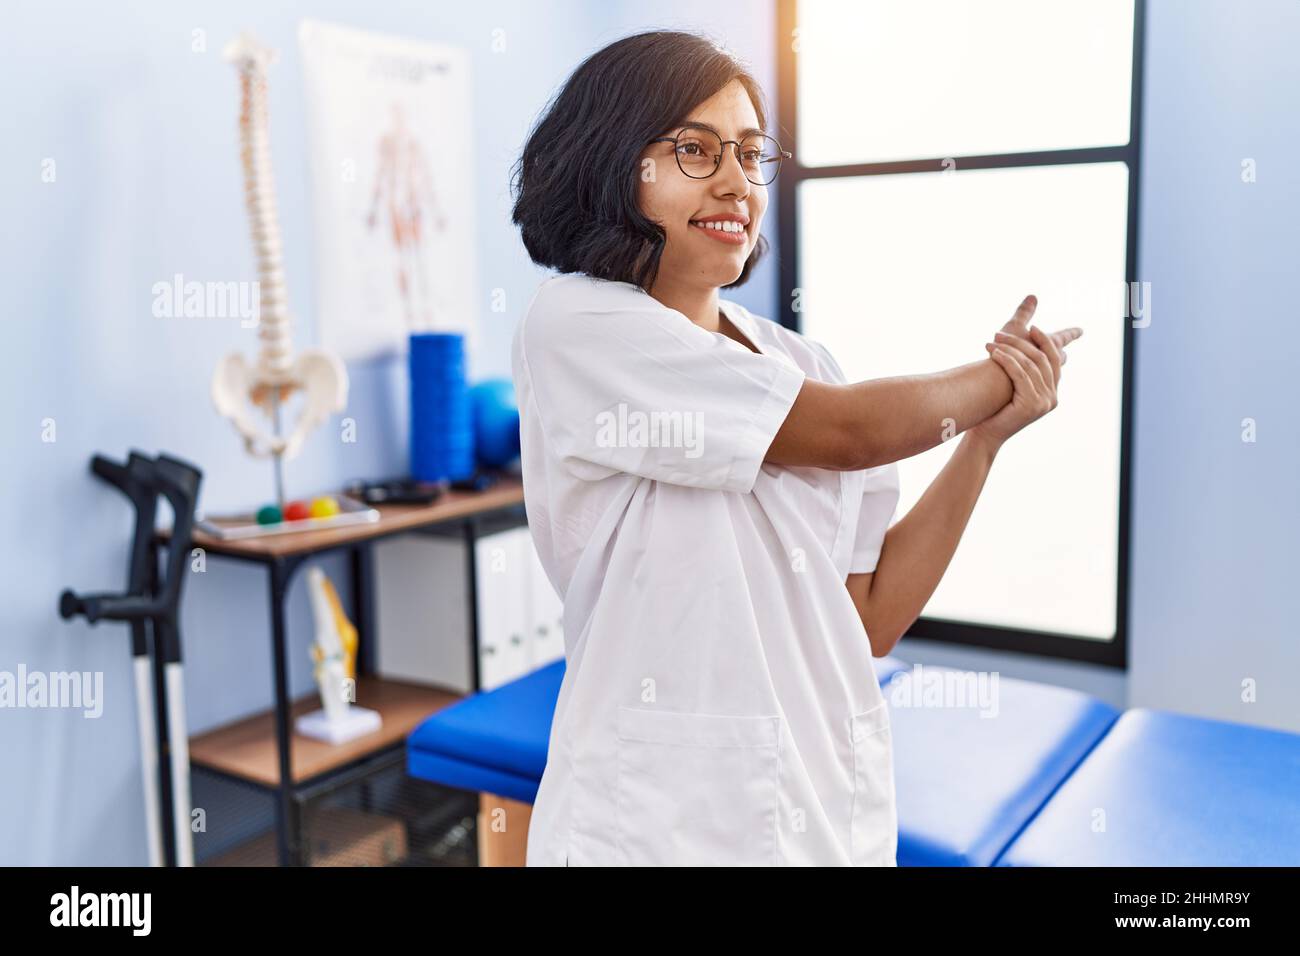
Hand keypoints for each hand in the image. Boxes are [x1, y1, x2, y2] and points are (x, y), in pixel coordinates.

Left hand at [970, 295, 1081, 449]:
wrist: (986, 435)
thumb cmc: (995, 410)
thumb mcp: (1014, 388)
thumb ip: (1024, 372)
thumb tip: (1022, 347)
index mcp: (1051, 392)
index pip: (1054, 359)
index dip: (1045, 341)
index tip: (1032, 327)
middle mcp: (1052, 397)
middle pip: (1041, 358)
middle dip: (1020, 342)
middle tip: (999, 333)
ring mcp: (1044, 401)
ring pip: (1030, 365)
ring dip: (1009, 349)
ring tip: (990, 342)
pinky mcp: (1032, 404)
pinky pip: (1020, 374)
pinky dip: (1007, 361)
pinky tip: (994, 354)